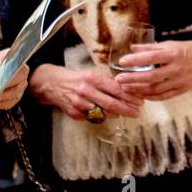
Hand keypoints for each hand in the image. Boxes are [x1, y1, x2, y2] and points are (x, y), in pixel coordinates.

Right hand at [28, 62, 143, 121]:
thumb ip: (106, 81)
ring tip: (127, 113)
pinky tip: (110, 115)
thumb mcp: (91, 73)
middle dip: (127, 109)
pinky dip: (102, 116)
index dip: (129, 96)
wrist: (51, 84)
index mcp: (92, 78)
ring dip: (117, 114)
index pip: (115, 89)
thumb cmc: (75, 77)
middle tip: (138, 112)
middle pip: (111, 103)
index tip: (140, 100)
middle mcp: (86, 91)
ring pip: (103, 113)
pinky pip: (93, 118)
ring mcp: (80, 104)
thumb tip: (125, 87)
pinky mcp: (75, 114)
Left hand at [114, 40, 191, 100]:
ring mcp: (179, 80)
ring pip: (155, 88)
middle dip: (132, 79)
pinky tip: (142, 95)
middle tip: (119, 79)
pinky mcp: (182, 89)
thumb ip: (152, 47)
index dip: (135, 60)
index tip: (122, 61)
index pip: (150, 57)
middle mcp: (176, 68)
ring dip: (139, 89)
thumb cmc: (190, 50)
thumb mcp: (172, 44)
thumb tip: (133, 48)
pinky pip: (164, 96)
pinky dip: (152, 97)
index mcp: (173, 54)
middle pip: (150, 76)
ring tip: (126, 88)